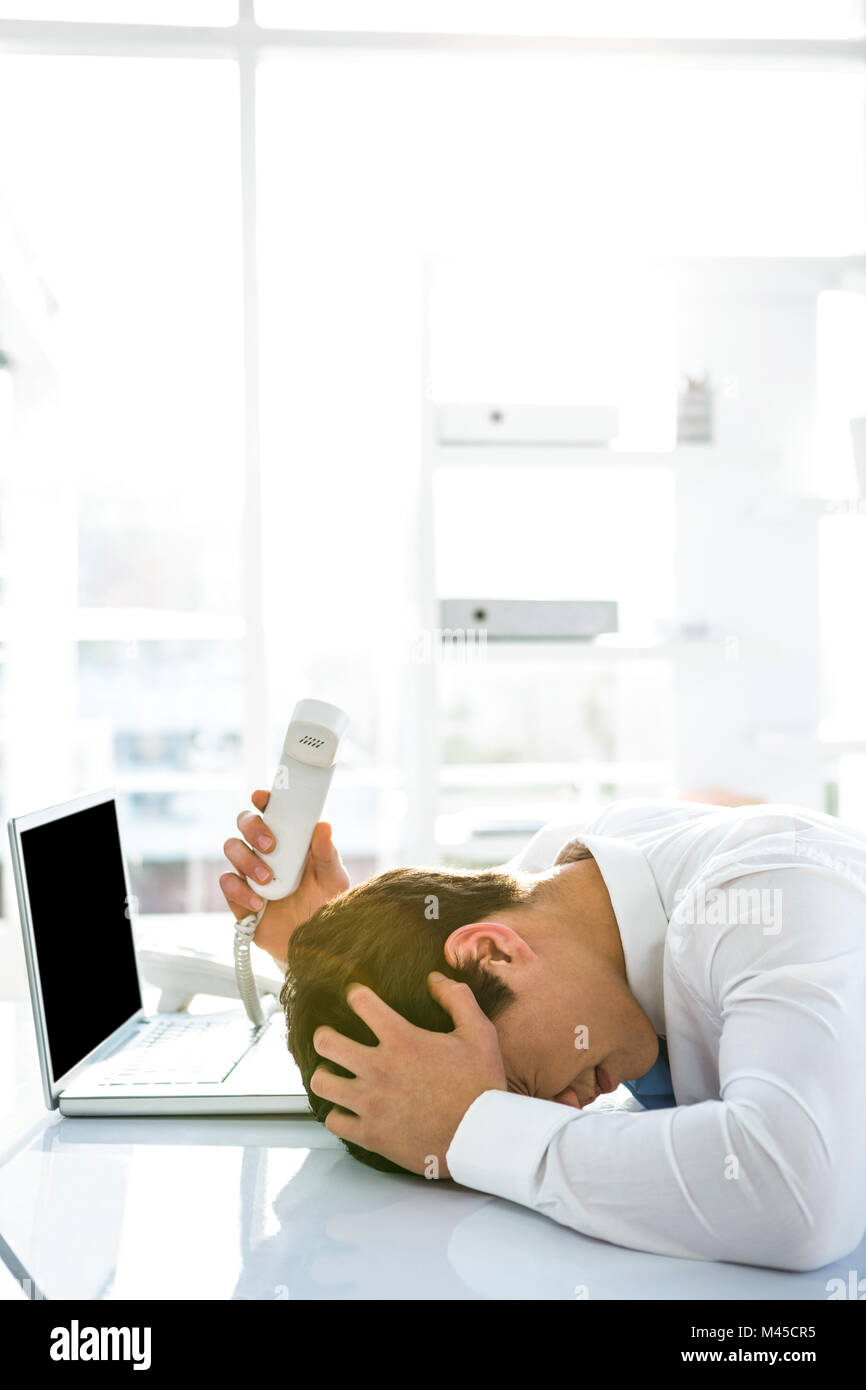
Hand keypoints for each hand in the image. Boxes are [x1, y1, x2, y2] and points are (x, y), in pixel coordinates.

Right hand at [220, 790, 349, 967]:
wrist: (313, 946)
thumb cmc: (325, 907)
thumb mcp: (333, 880)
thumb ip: (328, 855)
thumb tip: (324, 825)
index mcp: (290, 841)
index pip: (272, 812)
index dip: (263, 801)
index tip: (262, 798)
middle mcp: (267, 853)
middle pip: (244, 824)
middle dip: (252, 827)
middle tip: (270, 844)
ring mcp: (250, 873)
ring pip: (232, 849)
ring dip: (246, 859)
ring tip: (267, 879)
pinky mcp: (239, 898)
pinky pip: (227, 883)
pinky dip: (238, 890)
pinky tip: (258, 903)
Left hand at [310, 973, 507, 1176]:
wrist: (481, 1138)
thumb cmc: (481, 1084)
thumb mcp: (479, 1031)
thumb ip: (456, 998)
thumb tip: (434, 978)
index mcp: (402, 1040)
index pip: (362, 1003)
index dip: (357, 994)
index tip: (358, 997)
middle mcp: (378, 1069)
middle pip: (326, 1042)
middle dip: (325, 1034)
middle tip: (331, 1036)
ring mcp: (371, 1104)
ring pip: (322, 1083)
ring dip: (325, 1074)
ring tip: (334, 1073)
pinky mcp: (370, 1135)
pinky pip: (334, 1121)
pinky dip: (337, 1114)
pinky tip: (347, 1109)